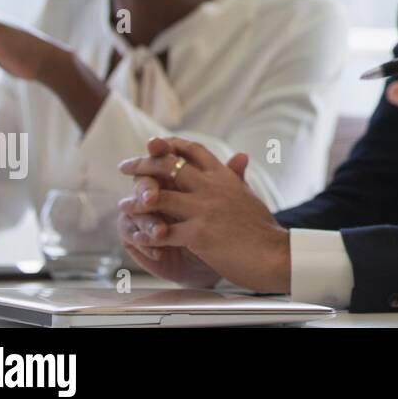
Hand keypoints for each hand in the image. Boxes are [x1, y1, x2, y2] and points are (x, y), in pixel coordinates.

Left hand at [119, 136, 289, 293]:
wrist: (274, 254)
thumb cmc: (262, 229)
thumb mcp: (248, 195)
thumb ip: (237, 177)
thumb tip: (240, 156)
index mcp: (224, 177)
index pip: (193, 150)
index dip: (170, 144)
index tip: (153, 144)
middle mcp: (212, 187)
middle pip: (169, 166)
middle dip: (143, 164)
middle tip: (125, 166)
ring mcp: (204, 209)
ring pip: (159, 197)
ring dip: (136, 202)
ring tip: (123, 206)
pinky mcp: (199, 234)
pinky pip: (163, 232)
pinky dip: (146, 234)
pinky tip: (136, 237)